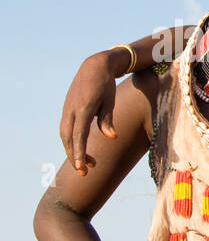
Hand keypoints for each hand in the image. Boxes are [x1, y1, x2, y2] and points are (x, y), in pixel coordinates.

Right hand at [60, 52, 118, 174]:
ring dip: (74, 151)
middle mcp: (71, 110)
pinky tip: (82, 149)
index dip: (80, 153)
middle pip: (69, 139)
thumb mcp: (110, 101)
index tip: (82, 167)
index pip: (79, 136)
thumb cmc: (105, 85)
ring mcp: (67, 110)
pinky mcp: (67, 110)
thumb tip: (112, 137)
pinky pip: (67, 129)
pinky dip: (73, 142)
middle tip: (85, 173)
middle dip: (75, 156)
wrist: (93, 67)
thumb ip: (108, 120)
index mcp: (83, 109)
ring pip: (66, 136)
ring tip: (90, 164)